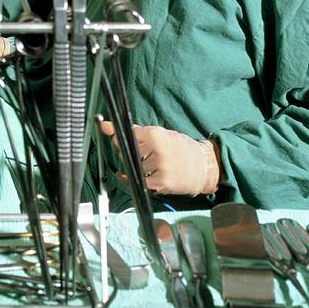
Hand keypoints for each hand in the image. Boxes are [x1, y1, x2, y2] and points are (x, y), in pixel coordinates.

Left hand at [100, 121, 220, 196]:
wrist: (204, 166)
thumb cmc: (179, 147)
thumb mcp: (158, 134)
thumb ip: (131, 130)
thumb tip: (104, 126)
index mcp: (155, 133)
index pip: (125, 136)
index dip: (120, 140)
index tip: (123, 142)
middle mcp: (157, 149)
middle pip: (128, 153)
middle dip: (129, 154)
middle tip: (142, 155)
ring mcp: (160, 166)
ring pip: (134, 168)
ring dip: (136, 168)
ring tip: (151, 165)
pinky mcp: (163, 182)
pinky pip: (141, 182)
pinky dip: (138, 180)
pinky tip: (147, 176)